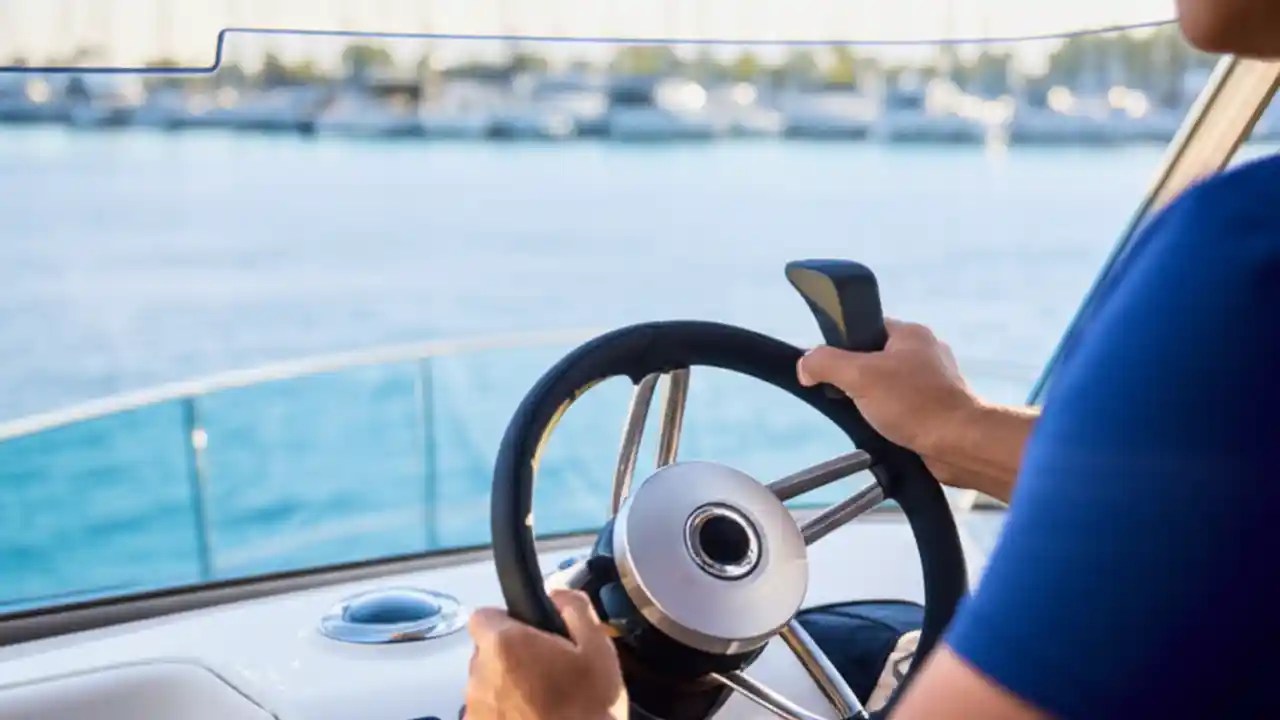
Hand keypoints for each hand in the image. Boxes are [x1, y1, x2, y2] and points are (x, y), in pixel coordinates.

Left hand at [465, 590, 627, 719]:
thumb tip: (556, 592)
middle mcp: (479, 674)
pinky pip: (488, 714)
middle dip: (512, 657)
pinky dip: (505, 715)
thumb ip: (574, 608)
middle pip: (487, 652)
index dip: (506, 620)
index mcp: (506, 644)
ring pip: (487, 686)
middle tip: (547, 671)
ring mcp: (475, 709)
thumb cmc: (588, 711)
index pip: (484, 615)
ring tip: (545, 704)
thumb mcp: (598, 650)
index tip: (529, 633)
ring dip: (508, 689)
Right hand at [796, 319, 978, 485]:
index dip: (842, 345)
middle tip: (847, 395)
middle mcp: (925, 352)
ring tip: (868, 416)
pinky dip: (890, 418)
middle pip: (873, 358)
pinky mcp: (938, 408)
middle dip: (856, 379)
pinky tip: (886, 430)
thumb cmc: (914, 403)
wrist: (960, 444)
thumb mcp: (859, 375)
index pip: (865, 328)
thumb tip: (805, 366)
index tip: (830, 367)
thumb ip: (825, 363)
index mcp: (910, 333)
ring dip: (872, 402)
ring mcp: (934, 381)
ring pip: (887, 386)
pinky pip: (903, 407)